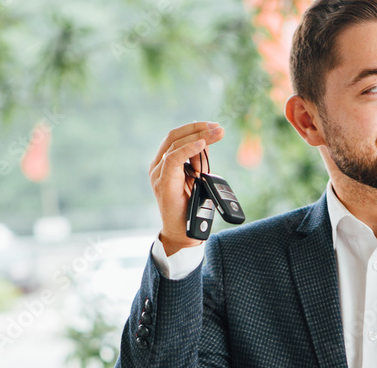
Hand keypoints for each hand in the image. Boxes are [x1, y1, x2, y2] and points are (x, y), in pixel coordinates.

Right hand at [149, 121, 224, 254]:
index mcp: (165, 163)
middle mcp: (158, 165)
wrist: (184, 232)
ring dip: (199, 137)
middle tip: (219, 128)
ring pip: (175, 145)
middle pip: (175, 136)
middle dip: (198, 128)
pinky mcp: (162, 182)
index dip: (195, 128)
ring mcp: (158, 173)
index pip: (177, 137)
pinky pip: (173, 159)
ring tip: (216, 134)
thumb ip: (198, 160)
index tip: (215, 127)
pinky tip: (201, 144)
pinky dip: (188, 149)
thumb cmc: (192, 207)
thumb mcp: (198, 177)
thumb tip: (206, 141)